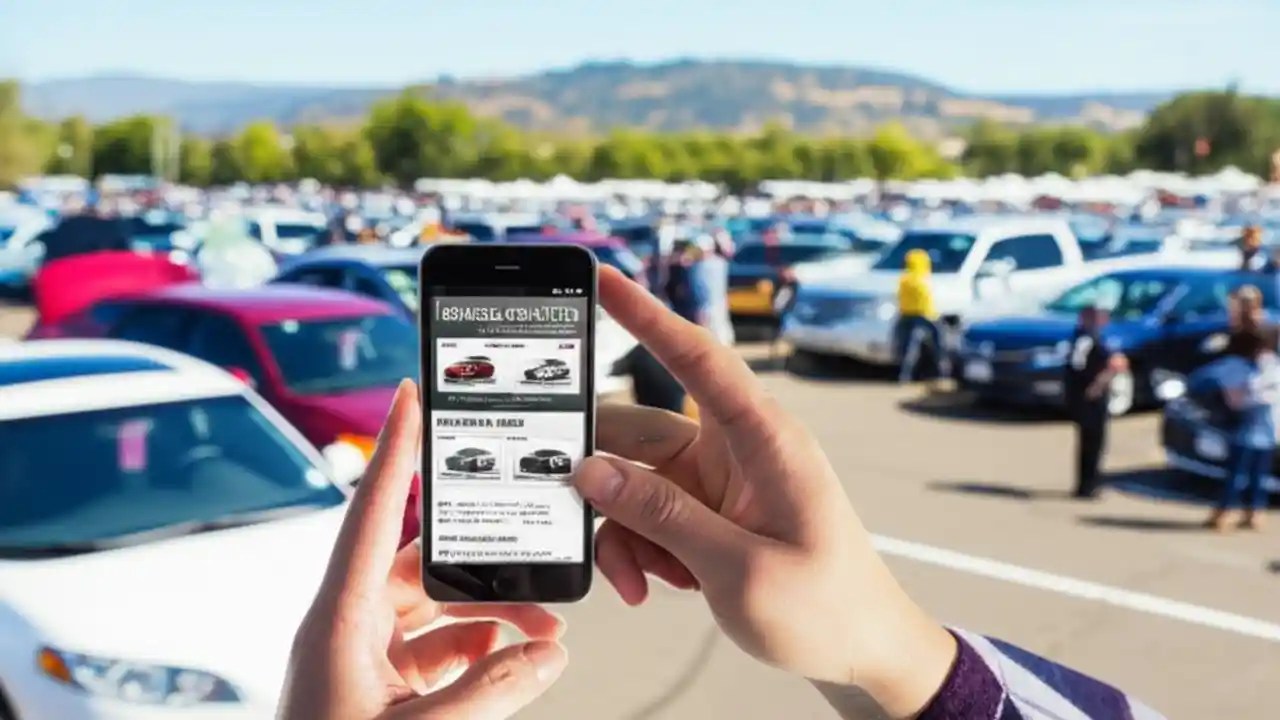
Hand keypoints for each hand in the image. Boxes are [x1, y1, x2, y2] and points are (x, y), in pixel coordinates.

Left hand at [280, 382, 567, 719]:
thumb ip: (490, 692)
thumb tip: (546, 658)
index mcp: (337, 621)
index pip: (370, 513)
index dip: (394, 448)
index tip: (412, 394)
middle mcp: (347, 628)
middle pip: (419, 565)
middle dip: (485, 565)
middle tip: (536, 565)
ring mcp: (362, 658)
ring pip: (434, 611)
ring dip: (491, 616)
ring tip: (544, 633)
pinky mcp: (378, 688)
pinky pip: (435, 650)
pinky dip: (478, 651)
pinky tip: (516, 662)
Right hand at [574, 268, 956, 717]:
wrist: (859, 650)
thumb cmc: (825, 606)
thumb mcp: (739, 569)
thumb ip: (661, 518)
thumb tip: (592, 473)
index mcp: (764, 439)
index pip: (699, 359)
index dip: (648, 315)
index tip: (604, 279)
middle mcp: (735, 448)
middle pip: (638, 430)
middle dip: (604, 481)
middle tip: (574, 510)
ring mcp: (716, 480)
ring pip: (631, 480)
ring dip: (623, 530)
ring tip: (645, 580)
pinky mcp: (704, 510)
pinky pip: (644, 511)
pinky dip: (637, 547)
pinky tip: (657, 582)